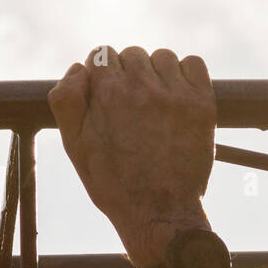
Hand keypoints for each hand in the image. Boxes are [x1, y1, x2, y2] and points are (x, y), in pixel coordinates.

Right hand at [48, 46, 214, 265]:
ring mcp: (174, 93)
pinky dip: (186, 74)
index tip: (106, 95)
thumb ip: (66, 101)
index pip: (101, 55)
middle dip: (127, 74)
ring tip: (154, 103)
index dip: (101, 74)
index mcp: (106, 93)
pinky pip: (193, 64)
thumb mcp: (74, 146)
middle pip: (131, 54)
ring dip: (156, 73)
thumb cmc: (112, 183)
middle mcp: (141, 86)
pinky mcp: (202, 103)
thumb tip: (79, 68)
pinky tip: (177, 97)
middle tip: (130, 106)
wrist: (158, 213)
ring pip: (162, 57)